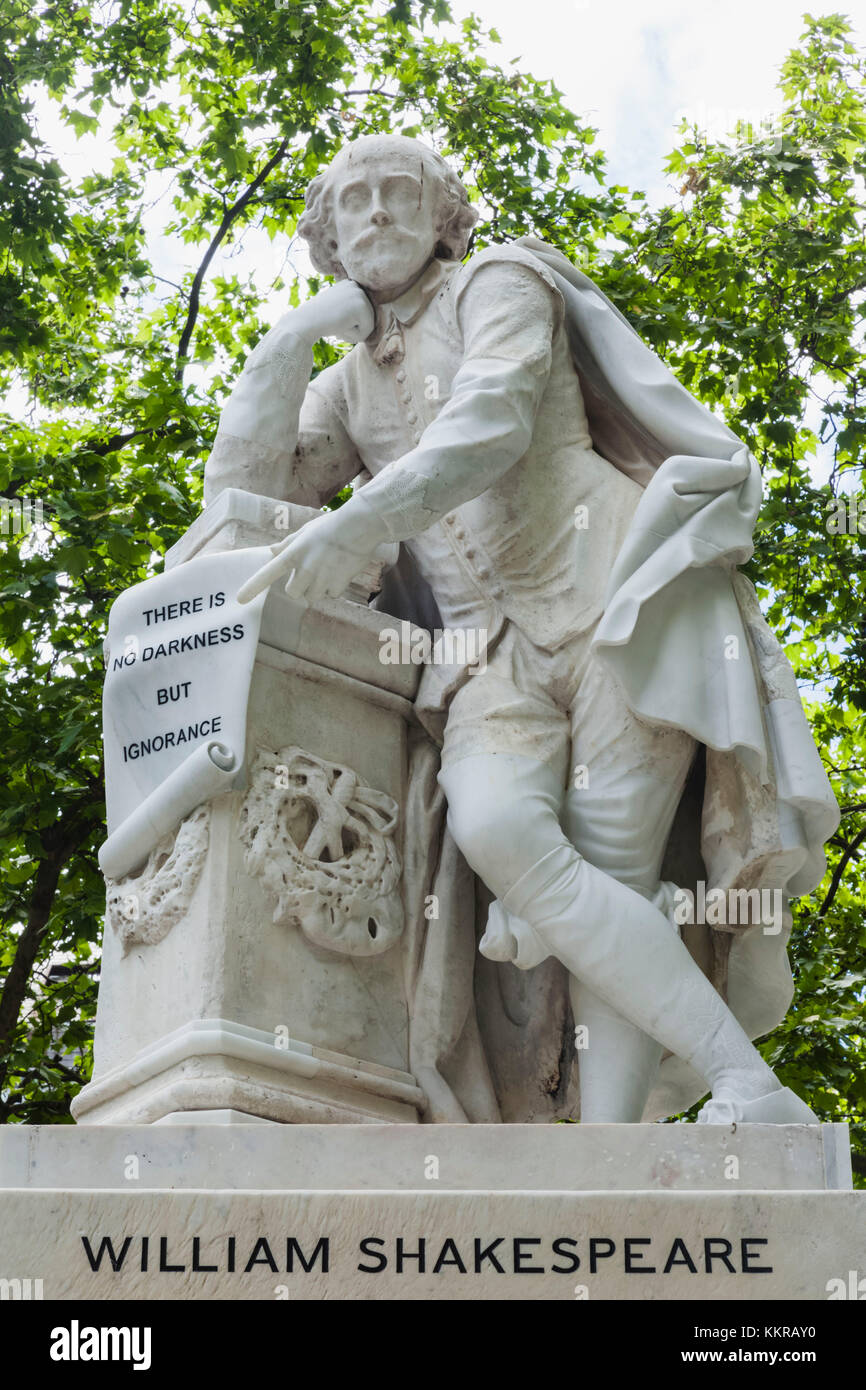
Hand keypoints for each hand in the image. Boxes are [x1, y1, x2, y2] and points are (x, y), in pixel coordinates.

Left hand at [236, 508, 374, 605]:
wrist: (360, 526)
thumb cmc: (331, 526)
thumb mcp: (306, 531)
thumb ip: (288, 544)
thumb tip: (272, 551)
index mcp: (294, 553)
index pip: (269, 572)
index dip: (254, 587)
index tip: (240, 599)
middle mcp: (305, 568)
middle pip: (293, 593)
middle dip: (300, 588)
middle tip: (310, 576)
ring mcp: (322, 578)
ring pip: (313, 596)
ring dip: (318, 588)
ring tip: (329, 570)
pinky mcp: (338, 584)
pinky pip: (332, 594)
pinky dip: (335, 586)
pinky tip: (341, 571)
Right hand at [252, 281, 374, 360]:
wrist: (303, 323)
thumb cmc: (316, 320)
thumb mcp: (335, 308)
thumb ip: (349, 309)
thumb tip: (369, 320)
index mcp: (349, 284)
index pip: (363, 313)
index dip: (349, 323)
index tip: (332, 318)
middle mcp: (356, 285)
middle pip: (368, 319)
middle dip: (352, 328)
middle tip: (334, 322)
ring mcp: (360, 294)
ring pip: (369, 326)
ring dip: (352, 332)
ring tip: (336, 324)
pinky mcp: (362, 307)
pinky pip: (367, 332)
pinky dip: (353, 336)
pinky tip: (339, 327)